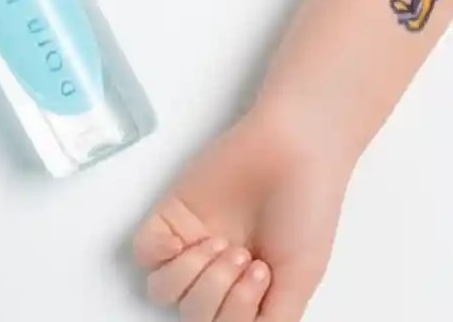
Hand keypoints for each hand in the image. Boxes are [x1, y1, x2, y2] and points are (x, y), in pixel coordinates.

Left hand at [133, 106, 353, 320]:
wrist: (296, 148)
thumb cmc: (307, 207)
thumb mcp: (301, 278)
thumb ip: (272, 320)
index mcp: (250, 290)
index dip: (235, 313)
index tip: (261, 272)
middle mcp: (219, 272)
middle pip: (193, 315)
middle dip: (219, 292)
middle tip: (246, 256)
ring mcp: (192, 245)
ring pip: (164, 291)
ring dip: (193, 275)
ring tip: (224, 244)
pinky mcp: (171, 217)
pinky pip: (145, 255)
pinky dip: (164, 254)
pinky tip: (194, 237)